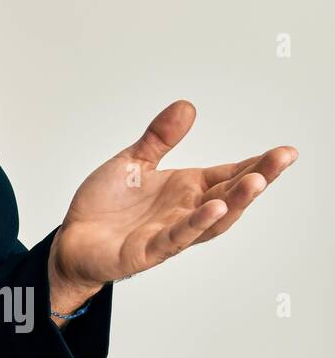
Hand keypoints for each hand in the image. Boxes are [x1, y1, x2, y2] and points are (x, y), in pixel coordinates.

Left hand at [47, 100, 296, 315]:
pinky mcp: (148, 251)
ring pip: (211, 219)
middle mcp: (184, 210)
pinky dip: (196, 223)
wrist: (72, 239)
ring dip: (235, 202)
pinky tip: (214, 208)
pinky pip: (176, 236)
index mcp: (184, 189)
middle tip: (283, 158)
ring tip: (256, 181)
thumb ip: (159, 137)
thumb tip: (187, 106)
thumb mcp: (133, 161)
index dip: (256, 164)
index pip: (227, 174)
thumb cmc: (106, 206)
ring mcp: (169, 232)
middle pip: (229, 194)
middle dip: (257, 177)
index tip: (285, 152)